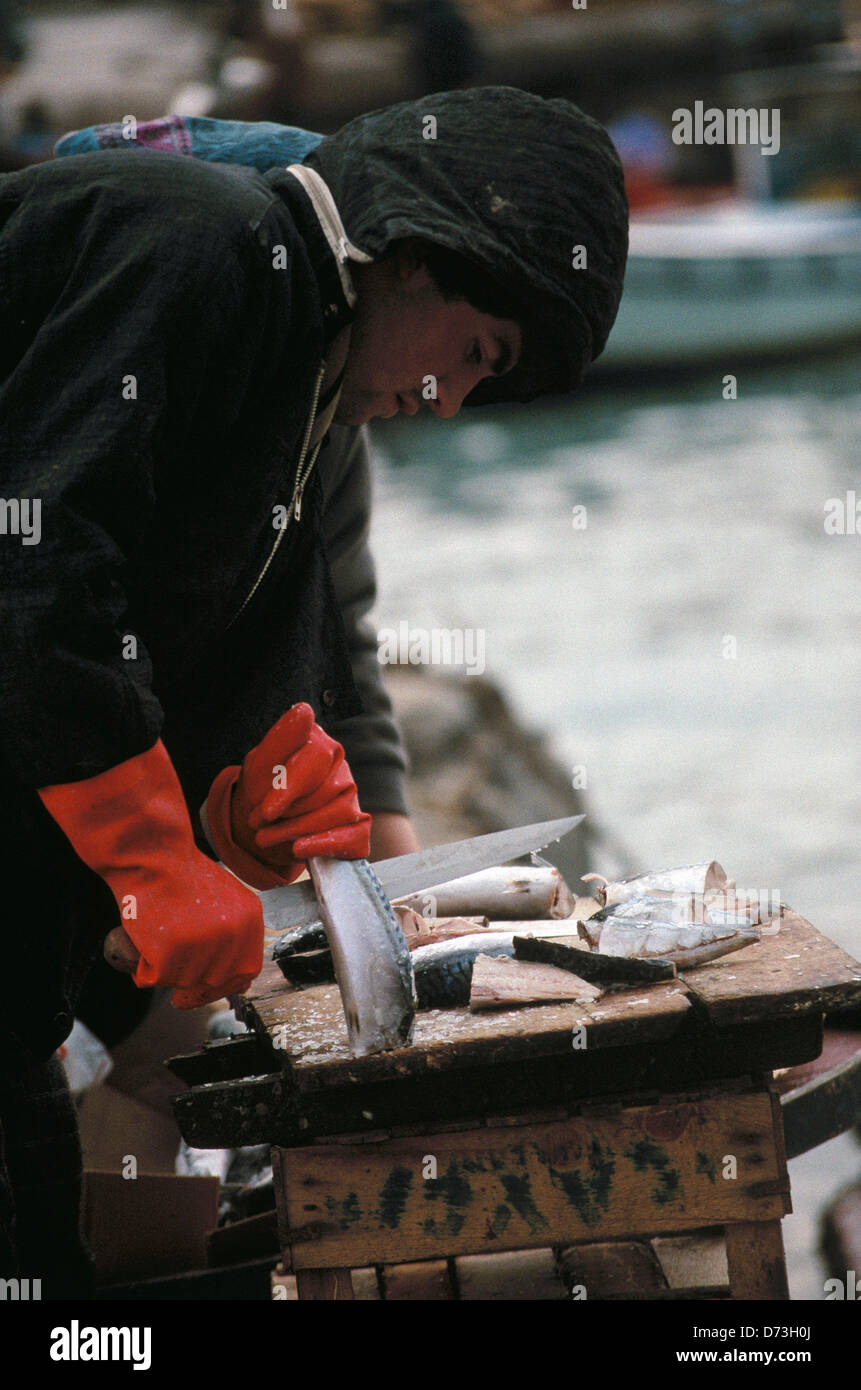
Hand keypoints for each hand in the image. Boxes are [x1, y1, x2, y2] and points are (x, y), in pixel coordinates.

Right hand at [39, 741, 263, 1007]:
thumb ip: (230, 935)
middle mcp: (233, 933)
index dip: (223, 985)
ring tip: (158, 936)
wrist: (150, 855)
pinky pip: (155, 978)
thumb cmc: (179, 876)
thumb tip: (227, 979)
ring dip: (166, 969)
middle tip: (171, 962)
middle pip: (213, 981)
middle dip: (190, 979)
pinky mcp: (172, 950)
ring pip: (182, 982)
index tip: (202, 988)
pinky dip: (144, 967)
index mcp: (249, 920)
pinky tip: (145, 940)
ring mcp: (204, 943)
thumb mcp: (223, 901)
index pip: (246, 971)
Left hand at [206, 703, 370, 889]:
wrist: (260, 826)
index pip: (316, 758)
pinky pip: (354, 837)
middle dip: (288, 814)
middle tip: (257, 825)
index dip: (290, 788)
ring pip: (338, 814)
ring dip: (298, 832)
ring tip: (266, 838)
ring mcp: (351, 795)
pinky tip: (300, 850)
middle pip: (326, 791)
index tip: (267, 811)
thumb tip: (304, 711)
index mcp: (319, 743)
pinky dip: (326, 846)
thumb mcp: (259, 766)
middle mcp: (340, 766)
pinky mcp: (357, 824)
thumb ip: (281, 739)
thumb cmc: (260, 789)